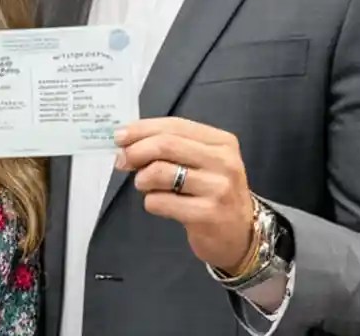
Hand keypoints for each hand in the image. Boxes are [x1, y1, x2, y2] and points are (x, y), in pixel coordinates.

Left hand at [114, 117, 255, 272]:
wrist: (240, 235)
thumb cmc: (213, 193)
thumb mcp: (203, 163)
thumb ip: (172, 147)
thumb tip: (127, 141)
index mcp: (222, 142)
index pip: (174, 125)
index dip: (142, 129)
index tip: (119, 137)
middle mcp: (224, 161)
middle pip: (166, 145)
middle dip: (135, 151)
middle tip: (122, 162)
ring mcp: (218, 188)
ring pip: (161, 172)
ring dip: (142, 179)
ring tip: (145, 185)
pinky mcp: (207, 214)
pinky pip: (161, 201)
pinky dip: (151, 202)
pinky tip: (160, 204)